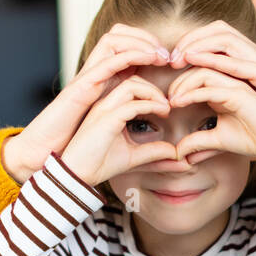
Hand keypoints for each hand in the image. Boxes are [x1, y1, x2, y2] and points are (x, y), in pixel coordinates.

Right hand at [2, 24, 174, 182]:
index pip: (125, 50)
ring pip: (114, 40)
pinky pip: (109, 62)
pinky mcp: (84, 87)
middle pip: (119, 34)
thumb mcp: (129, 152)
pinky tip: (151, 63)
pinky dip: (132, 56)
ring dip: (140, 43)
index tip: (172, 63)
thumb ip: (152, 149)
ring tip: (162, 56)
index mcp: (104, 87)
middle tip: (170, 55)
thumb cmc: (91, 160)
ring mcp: (89, 80)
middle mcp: (96, 78)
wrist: (64, 168)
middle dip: (147, 39)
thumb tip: (176, 156)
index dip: (148, 48)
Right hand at [59, 76, 178, 186]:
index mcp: (108, 108)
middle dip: (154, 88)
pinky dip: (150, 104)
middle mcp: (104, 104)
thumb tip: (177, 156)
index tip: (167, 108)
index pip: (131, 86)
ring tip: (166, 108)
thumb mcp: (133, 157)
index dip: (151, 92)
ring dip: (154, 93)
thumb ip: (154, 153)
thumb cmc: (98, 164)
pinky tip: (162, 113)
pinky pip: (131, 103)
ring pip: (132, 84)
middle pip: (133, 80)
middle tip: (169, 105)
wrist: (77, 176)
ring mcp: (103, 108)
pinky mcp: (105, 118)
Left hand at [171, 20, 255, 151]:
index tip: (168, 62)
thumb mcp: (233, 128)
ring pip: (227, 38)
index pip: (215, 40)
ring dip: (200, 44)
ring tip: (179, 58)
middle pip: (218, 30)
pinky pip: (242, 61)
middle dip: (190, 39)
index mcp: (246, 65)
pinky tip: (199, 62)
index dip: (190, 45)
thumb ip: (209, 129)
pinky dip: (218, 58)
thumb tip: (185, 142)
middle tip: (168, 57)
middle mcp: (254, 58)